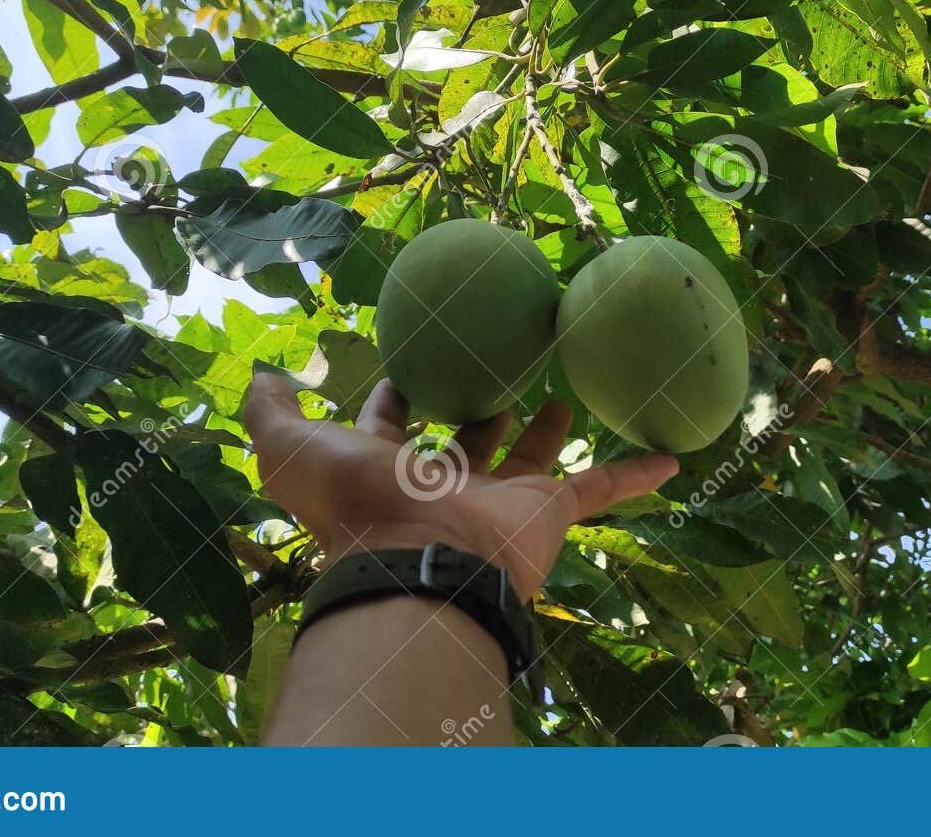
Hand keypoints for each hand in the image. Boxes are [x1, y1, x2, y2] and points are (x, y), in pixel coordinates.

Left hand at [243, 373, 678, 599]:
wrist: (419, 564)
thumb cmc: (355, 506)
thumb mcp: (291, 451)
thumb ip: (269, 413)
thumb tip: (261, 377)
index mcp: (388, 472)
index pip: (393, 429)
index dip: (399, 399)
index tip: (415, 366)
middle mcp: (444, 488)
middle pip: (466, 445)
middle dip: (478, 413)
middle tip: (497, 373)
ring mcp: (500, 503)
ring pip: (531, 463)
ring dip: (548, 435)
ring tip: (566, 397)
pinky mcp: (548, 513)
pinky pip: (599, 489)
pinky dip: (634, 475)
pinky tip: (668, 457)